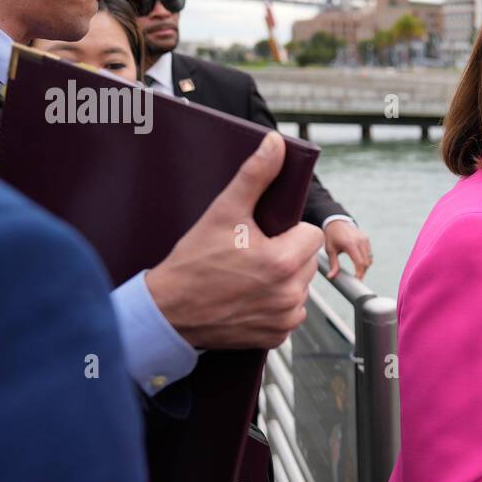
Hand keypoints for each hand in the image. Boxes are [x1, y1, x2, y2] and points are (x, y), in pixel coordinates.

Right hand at [145, 131, 323, 349]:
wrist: (169, 311)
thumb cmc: (193, 263)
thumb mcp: (223, 212)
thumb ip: (255, 176)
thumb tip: (275, 145)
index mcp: (282, 261)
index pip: (312, 235)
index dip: (288, 232)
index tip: (264, 237)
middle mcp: (289, 294)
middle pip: (308, 260)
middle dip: (286, 254)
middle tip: (251, 256)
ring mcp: (284, 318)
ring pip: (301, 285)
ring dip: (283, 280)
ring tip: (248, 277)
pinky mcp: (277, 336)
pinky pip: (290, 311)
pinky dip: (275, 304)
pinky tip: (249, 297)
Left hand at [324, 219, 372, 279]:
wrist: (337, 221)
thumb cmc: (332, 236)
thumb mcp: (330, 250)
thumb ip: (333, 264)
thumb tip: (331, 277)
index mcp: (350, 244)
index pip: (360, 262)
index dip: (360, 273)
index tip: (357, 280)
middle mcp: (360, 241)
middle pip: (366, 262)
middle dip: (363, 272)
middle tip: (357, 278)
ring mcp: (365, 239)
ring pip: (369, 258)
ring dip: (365, 267)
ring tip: (358, 271)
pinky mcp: (366, 239)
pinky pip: (369, 253)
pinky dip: (366, 260)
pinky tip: (359, 263)